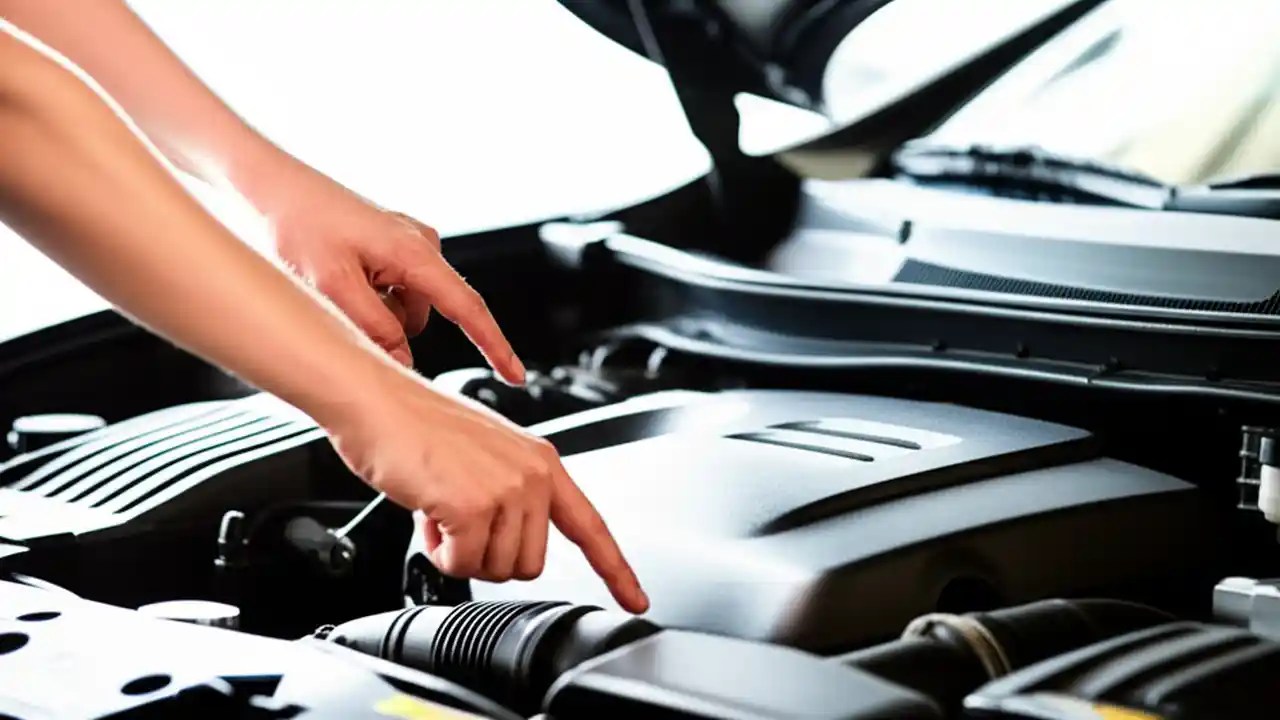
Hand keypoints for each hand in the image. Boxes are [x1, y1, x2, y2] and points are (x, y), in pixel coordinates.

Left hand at [265, 169, 522, 380]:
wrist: (263, 183)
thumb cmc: (292, 222)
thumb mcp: (331, 286)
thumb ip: (374, 329)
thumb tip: (404, 362)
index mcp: (414, 251)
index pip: (467, 309)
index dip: (494, 346)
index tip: (514, 375)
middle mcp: (419, 243)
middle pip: (423, 316)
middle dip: (389, 327)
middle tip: (339, 312)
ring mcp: (404, 243)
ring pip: (403, 308)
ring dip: (372, 312)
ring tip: (329, 284)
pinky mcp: (387, 246)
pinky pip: (390, 290)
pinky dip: (366, 296)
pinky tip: (333, 275)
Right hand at [323, 368, 648, 613]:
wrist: (377, 402)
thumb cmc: (416, 428)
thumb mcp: (484, 459)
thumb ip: (511, 498)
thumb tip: (507, 548)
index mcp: (541, 462)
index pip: (591, 526)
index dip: (615, 569)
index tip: (636, 599)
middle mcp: (533, 475)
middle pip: (529, 566)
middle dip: (486, 556)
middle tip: (455, 518)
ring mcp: (508, 490)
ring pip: (496, 570)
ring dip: (459, 553)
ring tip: (439, 508)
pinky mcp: (474, 507)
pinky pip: (462, 566)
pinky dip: (438, 553)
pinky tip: (427, 513)